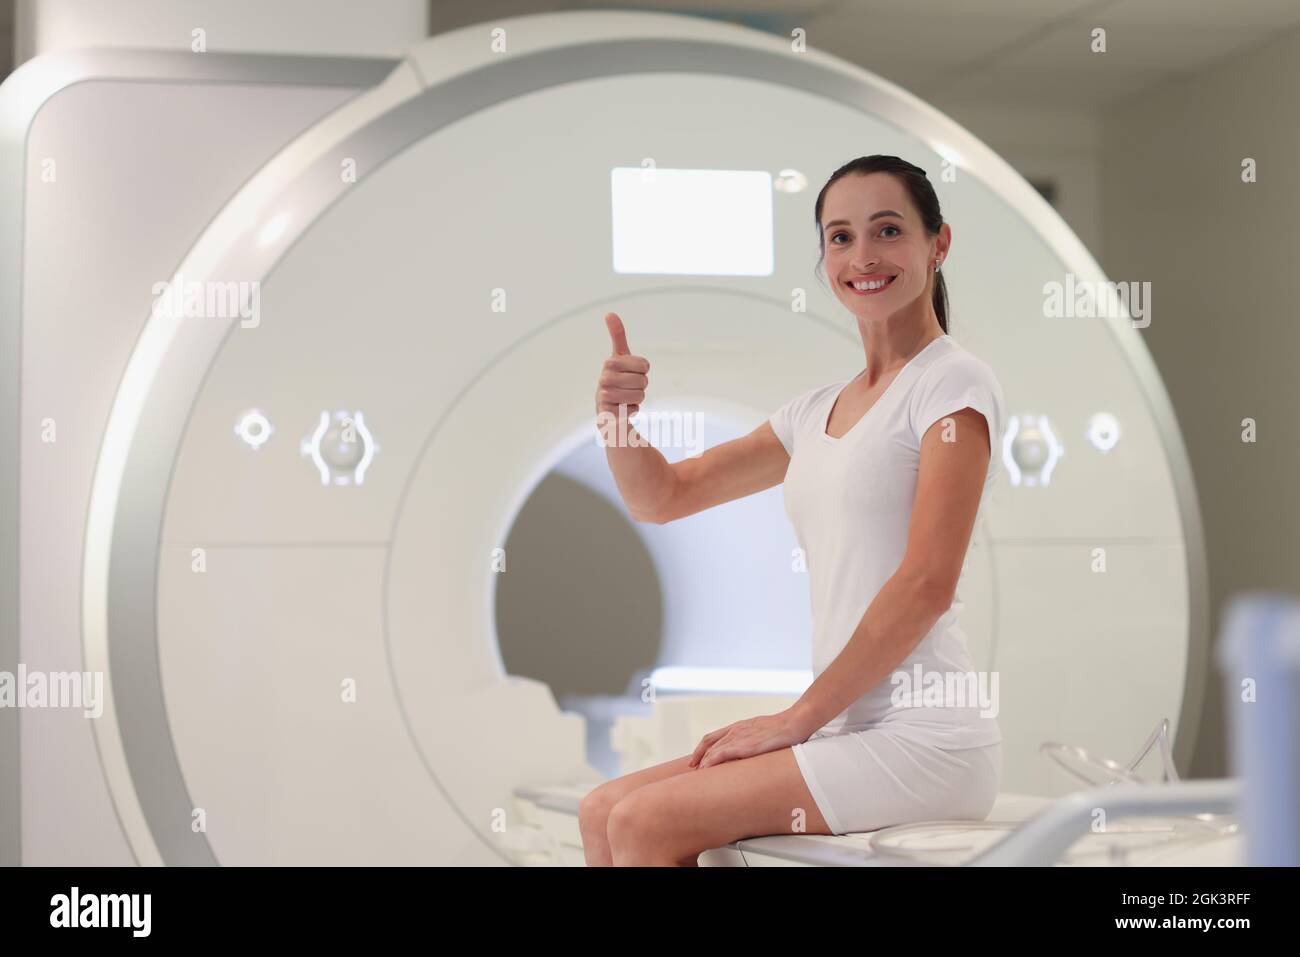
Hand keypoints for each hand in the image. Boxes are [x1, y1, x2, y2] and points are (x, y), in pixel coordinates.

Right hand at [595, 312, 649, 417]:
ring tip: (626, 398)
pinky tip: (622, 409)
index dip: (643, 370)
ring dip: (637, 399)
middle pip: (643, 381)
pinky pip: (632, 411)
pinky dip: (632, 411)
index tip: (634, 371)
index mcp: (610, 362)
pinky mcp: (607, 414)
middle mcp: (604, 378)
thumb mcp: (619, 356)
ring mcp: (604, 397)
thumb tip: (609, 313)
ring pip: (639, 396)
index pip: (644, 365)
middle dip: (641, 385)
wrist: (607, 409)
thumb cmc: (617, 379)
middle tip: (630, 386)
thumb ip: (617, 335)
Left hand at [688, 710, 807, 769]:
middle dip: (698, 757)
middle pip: (709, 743)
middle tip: (692, 771)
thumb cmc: (785, 729)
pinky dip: (711, 761)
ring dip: (703, 762)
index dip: (701, 749)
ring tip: (697, 775)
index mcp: (739, 726)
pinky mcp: (746, 745)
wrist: (795, 723)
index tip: (696, 761)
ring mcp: (740, 737)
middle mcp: (736, 730)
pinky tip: (707, 770)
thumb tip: (753, 751)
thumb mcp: (763, 732)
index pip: (712, 737)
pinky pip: (722, 753)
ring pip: (713, 749)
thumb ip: (754, 740)